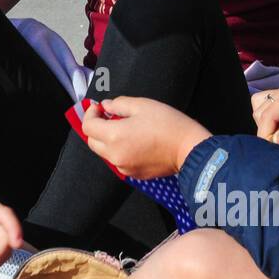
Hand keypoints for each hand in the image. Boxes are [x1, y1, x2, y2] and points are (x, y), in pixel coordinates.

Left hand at [82, 96, 209, 178]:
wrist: (190, 149)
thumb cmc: (168, 124)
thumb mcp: (142, 105)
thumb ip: (118, 104)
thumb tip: (105, 106)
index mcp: (114, 136)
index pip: (88, 127)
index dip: (90, 114)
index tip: (99, 108)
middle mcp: (115, 155)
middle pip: (92, 142)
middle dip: (96, 128)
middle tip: (109, 116)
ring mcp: (124, 167)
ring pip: (104, 153)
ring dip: (107, 140)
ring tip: (123, 128)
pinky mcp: (134, 174)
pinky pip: (118, 161)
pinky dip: (119, 150)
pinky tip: (134, 141)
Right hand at [251, 80, 278, 145]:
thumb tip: (274, 140)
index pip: (266, 116)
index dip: (265, 135)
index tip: (272, 150)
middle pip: (260, 109)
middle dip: (265, 128)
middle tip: (278, 144)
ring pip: (261, 105)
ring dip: (266, 121)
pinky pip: (270, 103)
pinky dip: (271, 116)